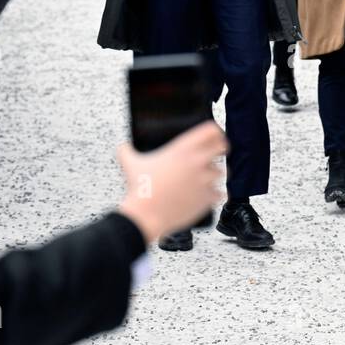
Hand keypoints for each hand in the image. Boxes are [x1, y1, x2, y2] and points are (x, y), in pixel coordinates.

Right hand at [116, 121, 227, 243]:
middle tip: (218, 154)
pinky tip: (208, 195)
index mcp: (182, 149)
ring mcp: (204, 180)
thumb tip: (122, 147)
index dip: (215, 132)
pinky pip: (221, 193)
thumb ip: (127, 151)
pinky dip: (216, 195)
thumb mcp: (132, 164)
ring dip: (216, 175)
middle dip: (222, 150)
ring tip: (206, 179)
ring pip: (222, 172)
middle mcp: (197, 161)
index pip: (210, 130)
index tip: (216, 137)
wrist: (145, 214)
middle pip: (222, 147)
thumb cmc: (140, 189)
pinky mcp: (208, 197)